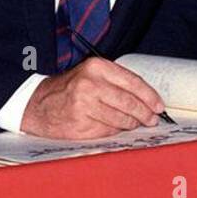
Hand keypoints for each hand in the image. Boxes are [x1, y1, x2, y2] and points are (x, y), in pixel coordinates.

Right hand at [21, 58, 165, 138]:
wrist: (38, 105)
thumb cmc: (70, 90)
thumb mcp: (91, 75)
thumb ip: (116, 83)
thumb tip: (147, 100)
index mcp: (96, 67)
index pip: (132, 82)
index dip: (149, 96)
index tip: (159, 105)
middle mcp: (90, 84)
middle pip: (129, 102)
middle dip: (145, 113)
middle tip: (152, 119)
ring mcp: (84, 105)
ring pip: (121, 119)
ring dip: (132, 124)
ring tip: (135, 124)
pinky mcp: (80, 123)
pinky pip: (108, 130)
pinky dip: (115, 130)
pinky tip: (115, 127)